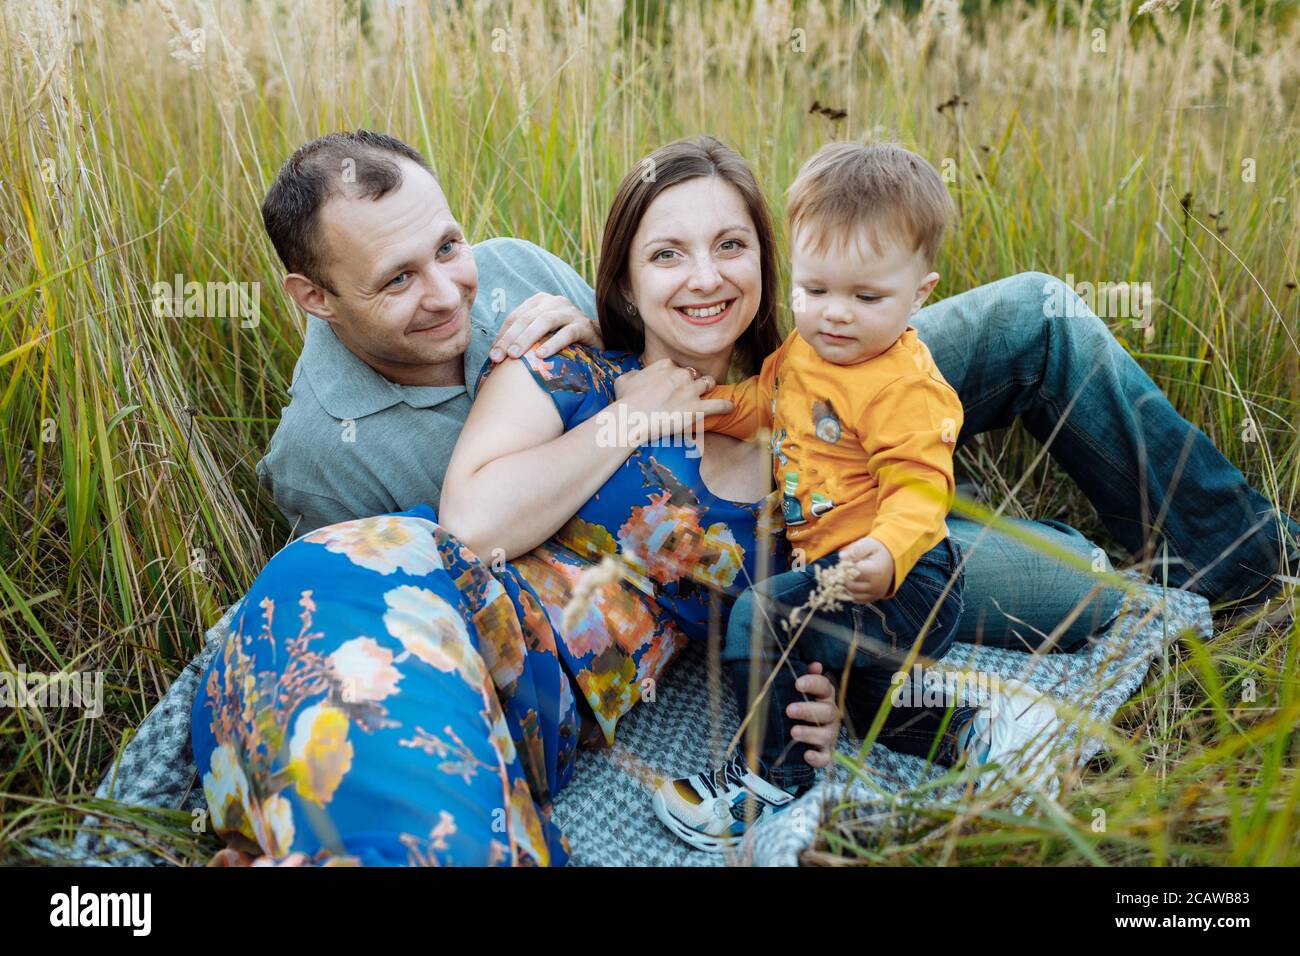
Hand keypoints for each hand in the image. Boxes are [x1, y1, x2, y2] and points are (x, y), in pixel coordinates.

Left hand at [488, 293, 601, 361]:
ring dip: (527, 339)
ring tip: (515, 355)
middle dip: (510, 338)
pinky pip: (566, 333)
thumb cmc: (562, 341)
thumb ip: (522, 338)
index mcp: (540, 301)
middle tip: (498, 357)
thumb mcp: (540, 336)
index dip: (502, 335)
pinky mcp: (584, 325)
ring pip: (545, 322)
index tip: (492, 355)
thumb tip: (495, 355)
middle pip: (527, 318)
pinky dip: (553, 344)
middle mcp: (554, 302)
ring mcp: (570, 312)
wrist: (596, 342)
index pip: (516, 317)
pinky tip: (541, 355)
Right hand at [609, 358, 732, 443]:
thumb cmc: (624, 402)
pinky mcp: (697, 409)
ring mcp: (690, 391)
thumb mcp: (623, 380)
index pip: (676, 366)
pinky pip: (718, 404)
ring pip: (707, 383)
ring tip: (706, 394)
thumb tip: (637, 375)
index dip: (674, 376)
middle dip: (692, 382)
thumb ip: (634, 374)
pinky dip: (726, 406)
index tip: (671, 385)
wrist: (631, 418)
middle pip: (693, 374)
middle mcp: (680, 374)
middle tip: (687, 392)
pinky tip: (731, 407)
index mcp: (664, 365)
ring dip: (707, 388)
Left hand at [788, 662, 840, 767]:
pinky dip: (818, 758)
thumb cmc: (799, 705)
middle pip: (826, 711)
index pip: (824, 687)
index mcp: (825, 697)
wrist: (798, 732)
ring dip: (810, 733)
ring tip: (793, 732)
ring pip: (826, 735)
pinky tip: (807, 755)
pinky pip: (826, 758)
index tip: (797, 683)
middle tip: (789, 710)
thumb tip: (815, 664)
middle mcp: (831, 715)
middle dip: (807, 710)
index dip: (813, 684)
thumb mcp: (800, 690)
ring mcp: (829, 735)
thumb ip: (806, 677)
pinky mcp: (826, 753)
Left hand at [838, 535, 894, 603]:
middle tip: (840, 569)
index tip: (843, 561)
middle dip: (842, 577)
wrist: (892, 561)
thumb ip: (856, 550)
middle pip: (851, 586)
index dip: (844, 567)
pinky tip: (850, 582)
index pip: (852, 573)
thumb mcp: (869, 544)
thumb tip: (842, 556)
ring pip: (852, 595)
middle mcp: (876, 586)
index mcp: (875, 572)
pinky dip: (850, 592)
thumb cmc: (877, 551)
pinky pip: (857, 599)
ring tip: (845, 575)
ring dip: (845, 586)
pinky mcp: (873, 598)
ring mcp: (875, 594)